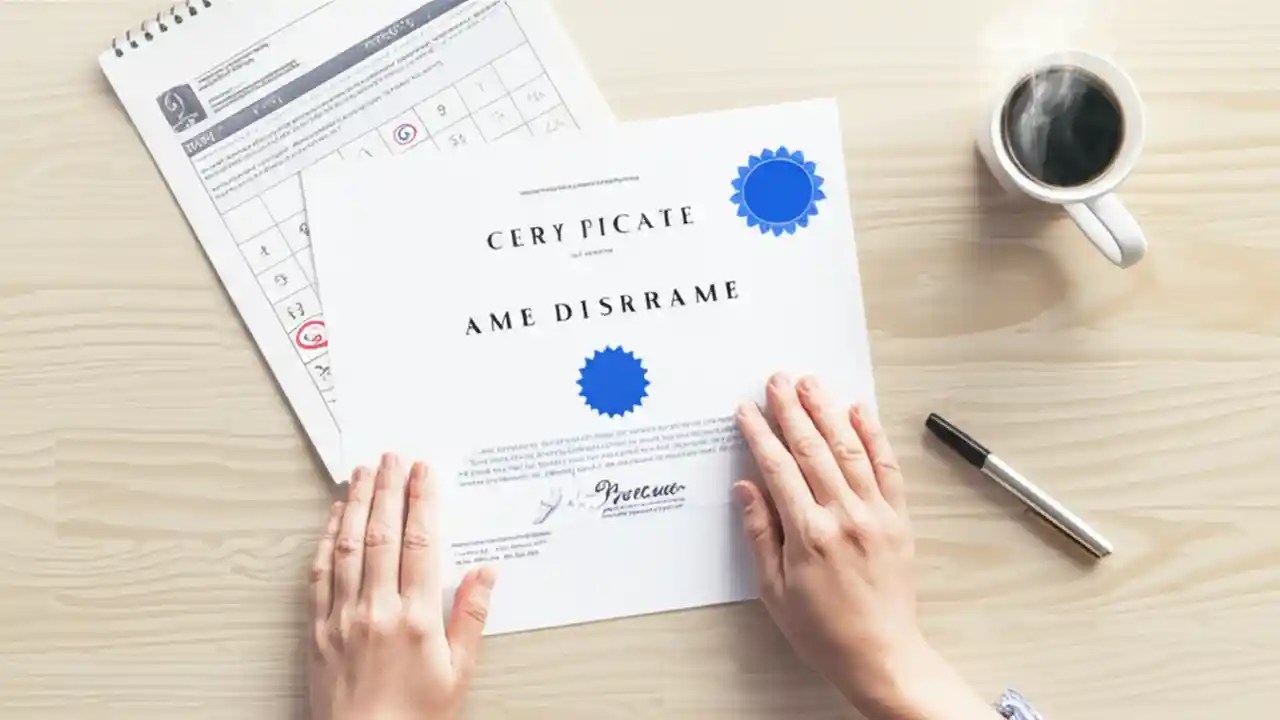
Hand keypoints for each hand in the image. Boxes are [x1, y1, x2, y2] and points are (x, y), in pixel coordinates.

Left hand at [308, 454, 495, 719]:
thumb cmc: (414, 719)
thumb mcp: (459, 673)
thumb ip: (470, 618)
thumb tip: (486, 573)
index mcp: (415, 618)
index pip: (420, 543)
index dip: (421, 501)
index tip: (424, 473)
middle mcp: (376, 610)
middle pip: (383, 534)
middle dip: (388, 490)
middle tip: (393, 457)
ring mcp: (342, 617)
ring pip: (348, 546)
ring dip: (356, 504)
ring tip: (362, 473)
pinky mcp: (317, 629)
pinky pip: (320, 574)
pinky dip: (327, 540)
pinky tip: (335, 518)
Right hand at [734, 375, 996, 719]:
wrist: (881, 655)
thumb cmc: (824, 631)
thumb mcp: (774, 590)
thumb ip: (760, 533)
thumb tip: (746, 488)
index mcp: (808, 534)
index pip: (778, 468)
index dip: (760, 434)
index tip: (746, 410)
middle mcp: (844, 516)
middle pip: (813, 449)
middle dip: (791, 410)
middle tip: (777, 380)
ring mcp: (876, 514)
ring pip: (849, 449)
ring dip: (828, 411)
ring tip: (811, 383)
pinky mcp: (899, 519)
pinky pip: (887, 467)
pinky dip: (873, 435)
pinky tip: (859, 411)